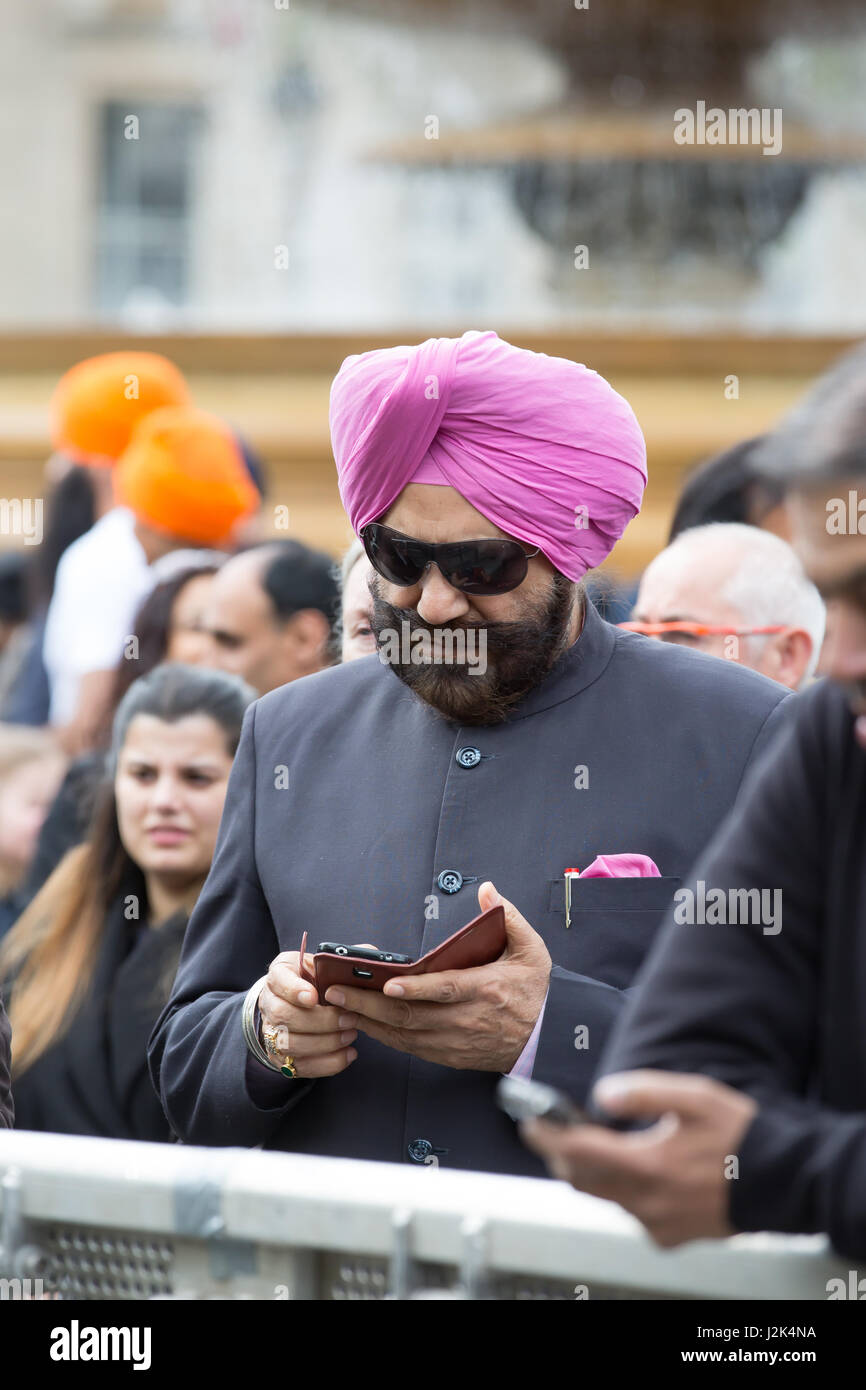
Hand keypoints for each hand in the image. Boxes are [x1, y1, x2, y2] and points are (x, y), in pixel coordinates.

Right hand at [258, 949, 358, 1078]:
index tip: (314, 996)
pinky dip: (328, 1062)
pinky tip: (348, 1053)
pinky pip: (301, 1067)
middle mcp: (269, 1002)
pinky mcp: (282, 1057)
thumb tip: (366, 957)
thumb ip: (341, 960)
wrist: (299, 1002)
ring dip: (326, 1043)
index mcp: (279, 973)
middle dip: (321, 1021)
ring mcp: (272, 1032)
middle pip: (284, 1016)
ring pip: (291, 1044)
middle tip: (349, 1018)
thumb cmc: (316, 980)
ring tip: (351, 1034)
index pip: (279, 979)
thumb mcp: (324, 963)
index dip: (295, 990)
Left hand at [322, 882, 550, 1072]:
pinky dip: (385, 1037)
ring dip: (370, 1022)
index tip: (388, 983)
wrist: (547, 1039)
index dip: (415, 989)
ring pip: (406, 1034)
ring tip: (341, 1006)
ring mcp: (456, 1041)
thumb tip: (487, 890)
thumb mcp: (532, 950)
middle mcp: (467, 1018)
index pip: (445, 989)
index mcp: (486, 989)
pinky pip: (411, 1048)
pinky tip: (365, 1024)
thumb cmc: (535, 992)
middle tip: (338, 992)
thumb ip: (509, 918)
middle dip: (370, 1004)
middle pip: (412, 1015)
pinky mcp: (450, 1055)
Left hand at [521, 1070, 757, 1247]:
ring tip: (583, 1142)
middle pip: (582, 1180)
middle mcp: (647, 1201)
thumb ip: (644, 1091)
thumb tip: (603, 1094)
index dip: (548, 1134)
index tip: (530, 1119)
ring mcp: (657, 1223)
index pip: (577, 1151)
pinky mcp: (669, 1236)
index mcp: (648, 1165)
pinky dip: (617, 1190)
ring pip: (603, 1198)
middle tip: (549, 1128)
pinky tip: (626, 1169)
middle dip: (559, 1153)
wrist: (783, 1181)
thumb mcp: (694, 1096)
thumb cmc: (742, 1136)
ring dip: (586, 1171)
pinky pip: (628, 1212)